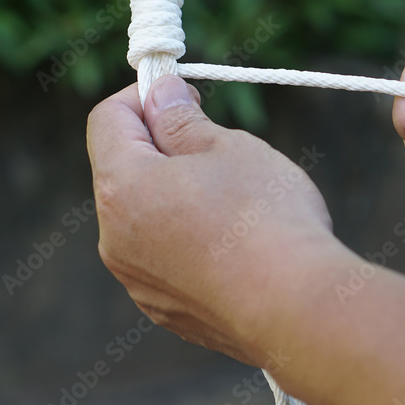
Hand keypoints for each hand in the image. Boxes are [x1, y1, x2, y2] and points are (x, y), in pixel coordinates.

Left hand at [87, 76, 334, 364]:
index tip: (184, 94)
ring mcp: (138, 280)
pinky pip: (164, 257)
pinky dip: (187, 237)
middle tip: (213, 141)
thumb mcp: (227, 148)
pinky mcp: (165, 310)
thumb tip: (160, 94)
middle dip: (160, 146)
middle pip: (123, 170)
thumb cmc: (264, 218)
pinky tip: (235, 241)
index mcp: (123, 188)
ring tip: (234, 197)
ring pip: (144, 217)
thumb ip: (181, 120)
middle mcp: (115, 238)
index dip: (143, 95)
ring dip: (174, 194)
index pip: (107, 120)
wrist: (297, 309)